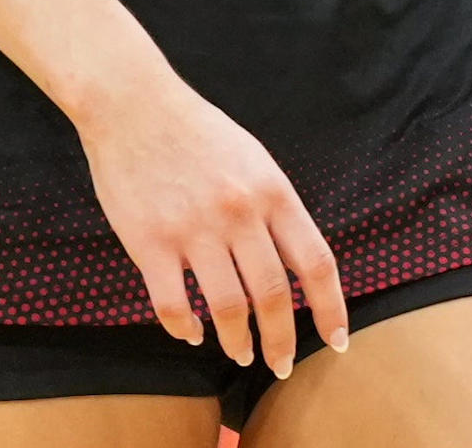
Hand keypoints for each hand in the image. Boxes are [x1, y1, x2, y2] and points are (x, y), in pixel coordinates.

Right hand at [71, 70, 348, 372]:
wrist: (134, 105)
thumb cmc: (198, 133)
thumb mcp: (254, 161)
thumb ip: (276, 210)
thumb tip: (297, 267)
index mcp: (272, 191)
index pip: (315, 262)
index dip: (331, 308)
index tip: (338, 340)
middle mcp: (238, 212)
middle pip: (273, 296)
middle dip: (281, 341)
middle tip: (281, 365)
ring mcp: (192, 229)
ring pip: (227, 308)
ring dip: (237, 342)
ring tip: (240, 355)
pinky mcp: (149, 242)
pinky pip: (172, 304)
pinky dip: (185, 328)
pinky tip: (192, 332)